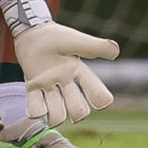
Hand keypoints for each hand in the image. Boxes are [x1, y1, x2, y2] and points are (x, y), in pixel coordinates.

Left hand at [0, 0, 119, 126]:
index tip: (101, 101)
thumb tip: (116, 52)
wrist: (31, 31)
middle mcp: (66, 83)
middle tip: (75, 111)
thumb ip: (96, 46)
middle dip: (78, 112)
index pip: (97, 93)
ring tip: (51, 108)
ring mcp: (49, 87)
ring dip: (56, 116)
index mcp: (80, 72)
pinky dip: (36, 112)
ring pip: (57, 113)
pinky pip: (35, 107)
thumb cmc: (57, 36)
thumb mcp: (77, 40)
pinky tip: (36, 110)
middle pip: (78, 110)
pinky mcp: (33, 88)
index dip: (100, 99)